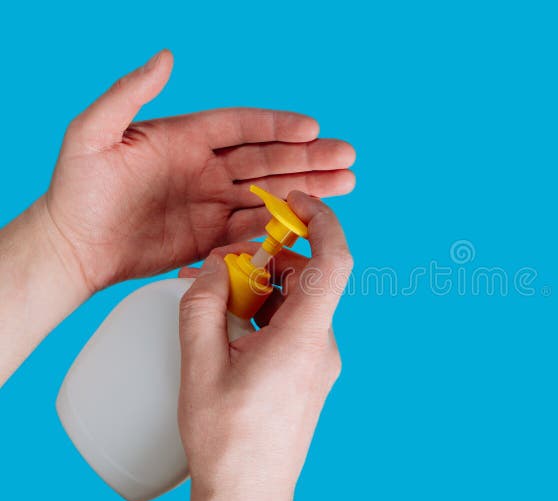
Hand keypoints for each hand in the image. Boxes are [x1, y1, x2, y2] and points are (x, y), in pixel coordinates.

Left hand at [43, 49, 354, 293]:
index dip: (277, 126)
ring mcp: (210, 203)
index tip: (311, 127)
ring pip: (268, 192)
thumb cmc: (75, 187)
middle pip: (266, 159)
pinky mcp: (210, 237)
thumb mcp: (91, 132)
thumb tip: (166, 57)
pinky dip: (280, 224)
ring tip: (345, 183)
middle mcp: (204, 168)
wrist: (71, 246)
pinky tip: (309, 218)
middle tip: (346, 156)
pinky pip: (251, 228)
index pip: (241, 127)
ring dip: (307, 188)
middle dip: (308, 157)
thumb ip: (127, 94)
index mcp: (184, 139)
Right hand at [177, 192, 351, 500]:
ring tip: (215, 300)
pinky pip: (293, 329)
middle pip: (309, 279)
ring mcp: (319, 363)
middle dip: (270, 260)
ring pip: (298, 304)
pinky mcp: (309, 375)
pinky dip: (266, 315)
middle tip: (223, 264)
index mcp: (305, 337)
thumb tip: (211, 268)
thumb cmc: (227, 440)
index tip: (293, 202)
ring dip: (263, 290)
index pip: (335, 261)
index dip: (322, 221)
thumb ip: (202, 306)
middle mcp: (323, 346)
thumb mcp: (199, 366)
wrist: (248, 495)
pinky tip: (229, 327)